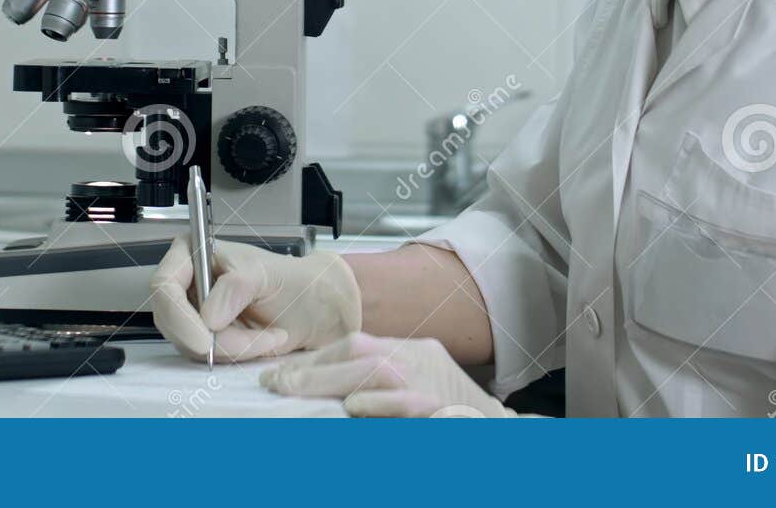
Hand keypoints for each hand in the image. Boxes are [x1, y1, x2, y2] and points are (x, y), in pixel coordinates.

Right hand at [150, 237, 361, 363]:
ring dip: (233, 348)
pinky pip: (207, 357)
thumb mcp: (266, 273)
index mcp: (192, 253)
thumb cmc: (289, 280)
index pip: (164, 285)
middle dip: (216, 338)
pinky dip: (237, 355)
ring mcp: (192, 313)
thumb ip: (236, 287)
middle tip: (253, 342)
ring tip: (269, 335)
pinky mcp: (203, 338)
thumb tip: (208, 316)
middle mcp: (186, 283)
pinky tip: (262, 341)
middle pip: (173, 321)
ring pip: (191, 345)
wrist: (310, 307)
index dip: (179, 316)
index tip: (204, 340)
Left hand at [260, 332, 512, 417]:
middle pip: (361, 353)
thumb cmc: (455, 414)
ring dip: (332, 380)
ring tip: (295, 388)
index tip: (282, 373)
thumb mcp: (416, 385)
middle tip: (276, 381)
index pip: (356, 345)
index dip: (316, 359)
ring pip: (378, 371)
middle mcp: (422, 361)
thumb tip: (328, 392)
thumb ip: (379, 384)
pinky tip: (354, 408)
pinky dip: (380, 404)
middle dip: (314, 367)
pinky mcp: (443, 409)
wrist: (499, 431)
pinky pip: (408, 403)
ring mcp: (433, 384)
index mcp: (413, 351)